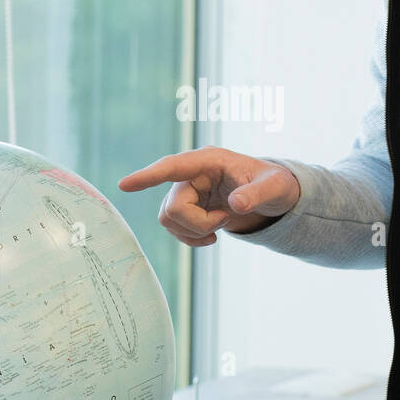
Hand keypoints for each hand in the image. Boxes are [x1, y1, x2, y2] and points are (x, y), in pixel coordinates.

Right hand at [117, 146, 300, 246]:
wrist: (271, 196)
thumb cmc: (274, 184)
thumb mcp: (275, 188)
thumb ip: (257, 194)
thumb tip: (236, 205)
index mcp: (209, 161)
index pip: (172, 167)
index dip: (148, 176)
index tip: (124, 185)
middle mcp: (192, 174)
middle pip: (172, 207)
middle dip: (197, 224)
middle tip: (225, 221)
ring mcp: (187, 191)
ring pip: (169, 219)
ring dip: (194, 231)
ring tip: (221, 225)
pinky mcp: (186, 207)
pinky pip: (174, 229)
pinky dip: (192, 239)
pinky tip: (212, 236)